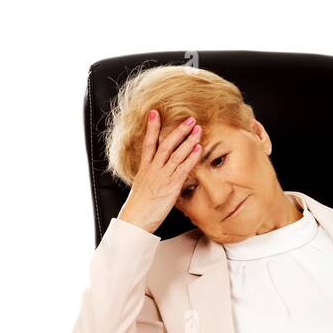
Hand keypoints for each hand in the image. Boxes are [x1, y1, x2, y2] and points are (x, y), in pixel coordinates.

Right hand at [117, 111, 204, 233]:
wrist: (135, 219)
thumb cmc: (139, 207)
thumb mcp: (142, 188)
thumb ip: (151, 178)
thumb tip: (157, 176)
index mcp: (145, 168)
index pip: (148, 143)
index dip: (152, 127)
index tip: (155, 112)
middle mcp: (153, 169)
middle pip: (166, 144)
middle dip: (178, 130)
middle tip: (189, 119)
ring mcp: (162, 176)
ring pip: (176, 153)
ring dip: (188, 140)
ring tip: (198, 129)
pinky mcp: (171, 185)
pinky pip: (182, 168)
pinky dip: (191, 157)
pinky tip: (198, 149)